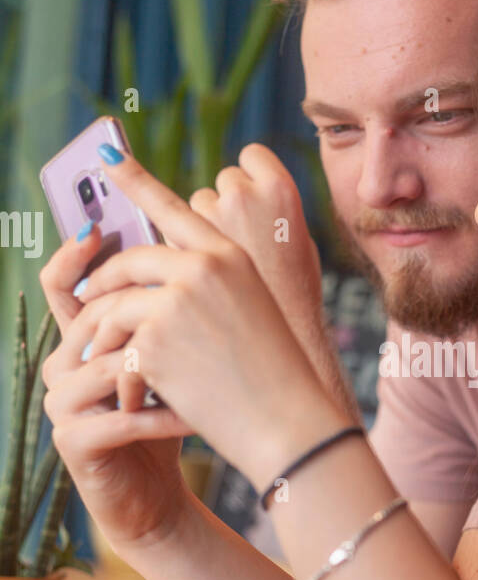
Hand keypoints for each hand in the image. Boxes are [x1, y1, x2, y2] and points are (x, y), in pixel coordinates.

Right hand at [40, 225, 190, 557]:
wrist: (160, 493)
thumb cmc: (166, 419)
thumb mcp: (168, 359)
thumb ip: (163, 313)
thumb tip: (185, 246)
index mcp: (79, 341)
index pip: (64, 286)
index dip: (74, 256)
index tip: (101, 228)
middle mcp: (60, 368)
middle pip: (87, 321)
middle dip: (138, 315)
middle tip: (183, 303)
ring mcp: (61, 406)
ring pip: (103, 365)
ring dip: (158, 367)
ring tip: (204, 366)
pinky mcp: (74, 443)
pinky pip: (119, 416)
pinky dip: (162, 414)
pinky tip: (197, 414)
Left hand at [72, 148, 346, 487]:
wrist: (287, 422)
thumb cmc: (275, 375)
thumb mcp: (252, 310)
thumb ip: (210, 282)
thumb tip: (157, 275)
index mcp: (230, 256)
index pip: (172, 208)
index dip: (136, 181)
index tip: (107, 158)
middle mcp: (203, 267)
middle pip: (130, 260)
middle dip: (101, 284)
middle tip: (88, 302)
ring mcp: (176, 300)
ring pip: (113, 304)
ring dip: (102, 333)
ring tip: (106, 359)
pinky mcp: (154, 338)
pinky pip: (115, 346)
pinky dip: (118, 373)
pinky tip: (132, 395)